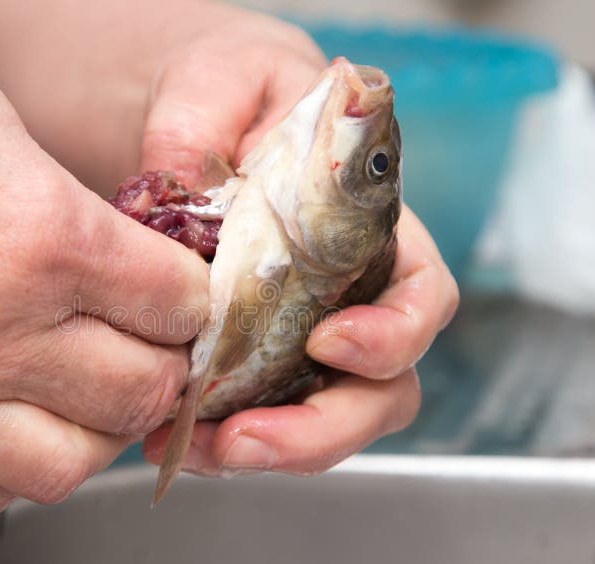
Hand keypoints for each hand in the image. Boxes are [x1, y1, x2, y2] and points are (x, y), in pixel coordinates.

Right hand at [0, 3, 207, 509]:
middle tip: (155, 343)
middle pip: (141, 393)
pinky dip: (12, 467)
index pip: (177, 306)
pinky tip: (20, 426)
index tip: (184, 293)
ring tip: (95, 394)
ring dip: (100, 432)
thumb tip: (127, 255)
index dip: (195, 298)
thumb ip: (72, 208)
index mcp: (42, 238)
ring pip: (66, 465)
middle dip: (166, 368)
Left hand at [141, 16, 459, 475]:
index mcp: (372, 231)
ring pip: (323, 419)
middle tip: (246, 439)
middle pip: (381, 390)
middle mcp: (353, 296)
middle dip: (321, 431)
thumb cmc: (230, 93)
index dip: (393, 335)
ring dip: (267, 449)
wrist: (199, 121)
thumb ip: (203, 123)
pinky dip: (224, 438)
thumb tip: (173, 189)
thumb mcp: (219, 82)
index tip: (330, 343)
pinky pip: (263, 416)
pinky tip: (175, 434)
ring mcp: (306, 335)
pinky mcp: (259, 359)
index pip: (422, 297)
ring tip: (198, 450)